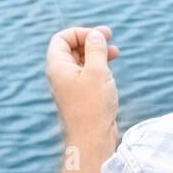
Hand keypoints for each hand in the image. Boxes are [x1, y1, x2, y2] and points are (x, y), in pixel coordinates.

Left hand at [45, 25, 120, 144]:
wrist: (91, 139)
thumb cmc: (92, 106)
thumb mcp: (97, 71)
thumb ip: (96, 49)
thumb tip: (95, 35)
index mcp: (57, 66)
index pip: (61, 38)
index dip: (80, 32)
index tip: (99, 36)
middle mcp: (60, 75)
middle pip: (71, 48)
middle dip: (90, 40)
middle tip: (110, 37)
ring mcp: (69, 86)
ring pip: (81, 61)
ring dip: (97, 53)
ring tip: (116, 52)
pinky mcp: (80, 96)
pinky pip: (86, 74)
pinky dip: (98, 67)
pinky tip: (111, 69)